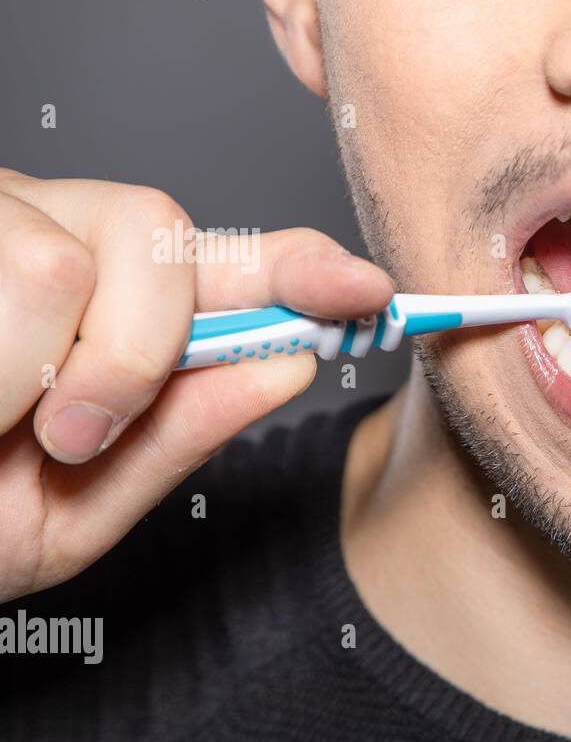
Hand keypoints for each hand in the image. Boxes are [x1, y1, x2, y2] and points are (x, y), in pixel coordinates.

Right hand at [0, 169, 393, 598]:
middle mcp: (43, 240)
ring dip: (36, 370)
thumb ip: (178, 433)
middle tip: (64, 434)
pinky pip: (10, 270)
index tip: (365, 288)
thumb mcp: (72, 506)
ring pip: (64, 261)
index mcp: (101, 312)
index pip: (221, 265)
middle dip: (136, 349)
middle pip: (157, 236)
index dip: (298, 266)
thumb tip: (287, 366)